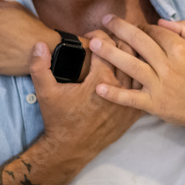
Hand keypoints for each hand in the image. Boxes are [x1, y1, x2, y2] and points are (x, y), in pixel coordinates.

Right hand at [29, 42, 141, 165]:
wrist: (70, 149)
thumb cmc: (58, 119)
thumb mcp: (45, 92)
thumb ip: (39, 66)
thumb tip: (39, 44)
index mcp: (99, 81)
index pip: (106, 46)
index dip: (98, 36)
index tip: (90, 36)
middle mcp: (119, 89)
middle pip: (127, 52)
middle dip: (117, 40)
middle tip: (108, 39)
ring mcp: (130, 101)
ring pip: (140, 67)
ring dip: (131, 55)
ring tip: (120, 50)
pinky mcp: (135, 112)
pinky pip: (145, 86)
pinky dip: (140, 75)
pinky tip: (132, 70)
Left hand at [88, 16, 184, 135]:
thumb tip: (160, 21)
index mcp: (181, 49)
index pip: (155, 32)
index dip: (141, 25)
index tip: (132, 25)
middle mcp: (169, 66)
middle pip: (139, 42)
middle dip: (120, 29)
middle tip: (105, 20)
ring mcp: (161, 86)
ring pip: (131, 66)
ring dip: (110, 54)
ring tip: (94, 44)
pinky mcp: (156, 105)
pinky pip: (131, 99)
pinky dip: (115, 95)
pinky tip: (99, 87)